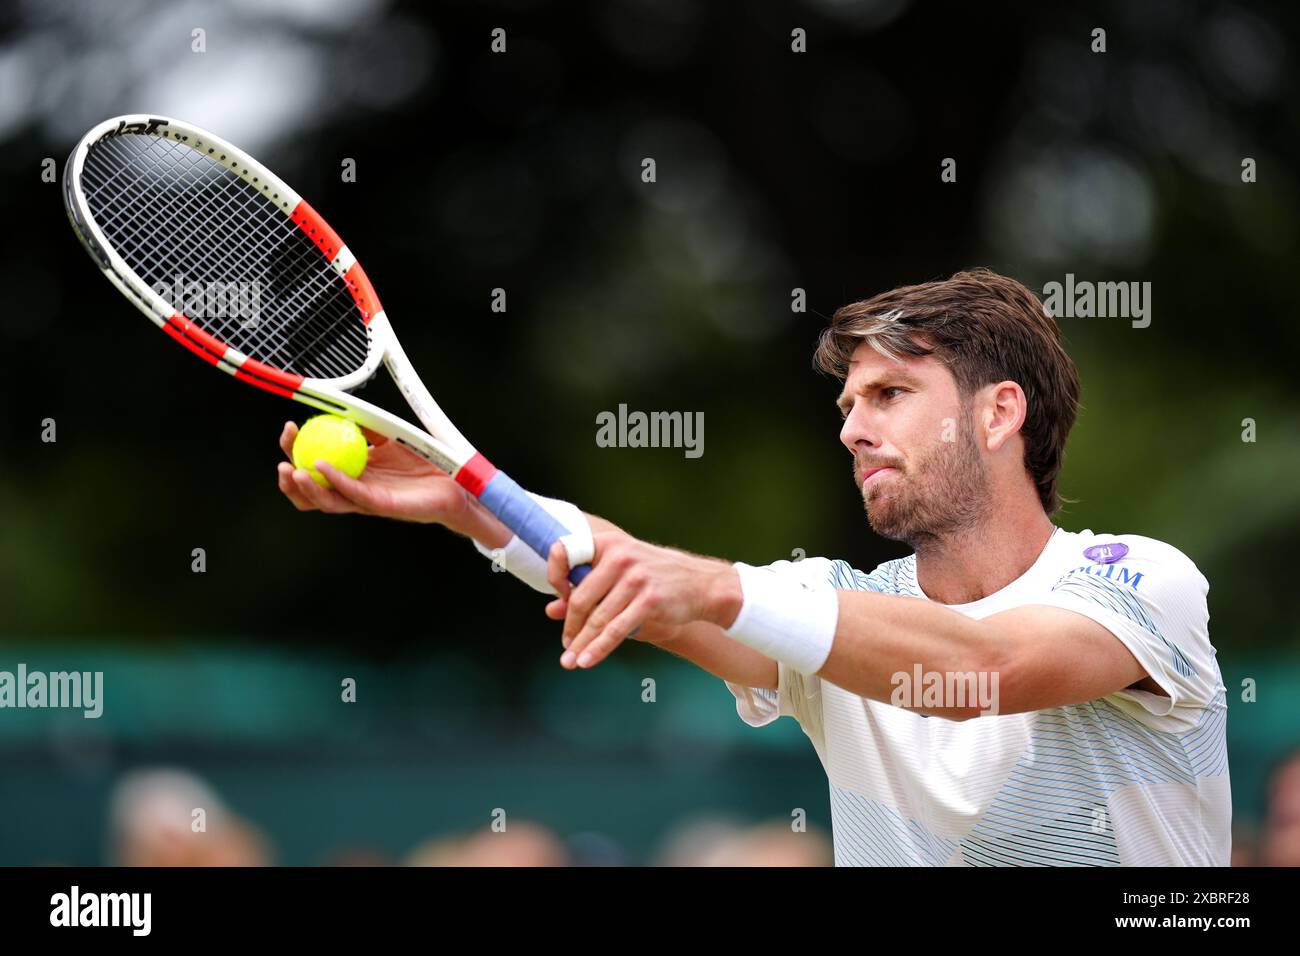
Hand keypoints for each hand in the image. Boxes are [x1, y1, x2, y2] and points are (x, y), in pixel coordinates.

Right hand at [275, 420, 475, 528]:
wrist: (455, 479)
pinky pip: (354, 495)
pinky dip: (336, 481)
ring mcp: (367, 500)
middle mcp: (355, 489)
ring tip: (290, 471)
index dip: (296, 449)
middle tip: (282, 457)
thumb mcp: (390, 435)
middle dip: (289, 477)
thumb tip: (341, 406)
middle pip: (312, 490)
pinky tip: (322, 468)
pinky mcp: (383, 505)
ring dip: (305, 488)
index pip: (314, 465)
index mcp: (353, 472)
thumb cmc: (425, 460)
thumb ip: (367, 424)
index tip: (288, 428)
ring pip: (326, 501)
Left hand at [543, 530, 741, 669]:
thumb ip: (586, 588)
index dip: (555, 577)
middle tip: (566, 646)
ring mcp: (635, 578)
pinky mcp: (649, 600)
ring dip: (581, 644)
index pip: (565, 551)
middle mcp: (619, 557)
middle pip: (581, 598)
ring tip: (571, 660)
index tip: (559, 600)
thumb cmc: (654, 578)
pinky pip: (616, 630)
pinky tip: (588, 660)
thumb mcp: (620, 573)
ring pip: (597, 618)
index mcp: (608, 543)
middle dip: (570, 627)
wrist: (700, 584)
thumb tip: (551, 610)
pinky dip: (599, 648)